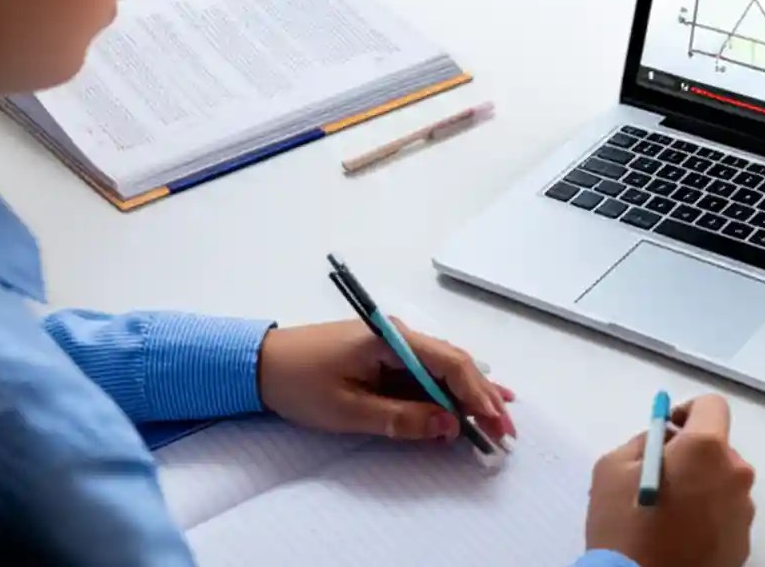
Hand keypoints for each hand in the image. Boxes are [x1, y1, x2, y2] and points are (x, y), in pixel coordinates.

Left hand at [257, 320, 515, 441]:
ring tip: (499, 417)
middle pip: (454, 364)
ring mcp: (394, 346)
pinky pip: (426, 374)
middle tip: (506, 428)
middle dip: (482, 397)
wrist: (258, 363)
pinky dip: (449, 392)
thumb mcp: (348, 409)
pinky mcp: (386, 359)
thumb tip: (448, 425)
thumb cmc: (298, 382)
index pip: (449, 362)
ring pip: (444, 369)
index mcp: (392, 339)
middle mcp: (400, 336)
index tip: (495, 419)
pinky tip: (471, 402)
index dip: (477, 392)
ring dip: (470, 395)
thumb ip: (401, 418)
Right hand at [586, 395, 754, 566]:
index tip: (669, 429)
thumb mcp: (612, 468)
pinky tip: (681, 534)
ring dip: (701, 487)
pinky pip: (726, 515)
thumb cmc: (623, 525)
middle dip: (692, 455)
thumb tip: (661, 439)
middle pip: (718, 449)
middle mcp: (734, 475)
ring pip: (723, 484)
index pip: (712, 406)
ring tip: (670, 512)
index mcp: (705, 449)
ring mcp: (743, 512)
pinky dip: (708, 517)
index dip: (688, 411)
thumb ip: (642, 442)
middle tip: (662, 476)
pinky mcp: (743, 543)